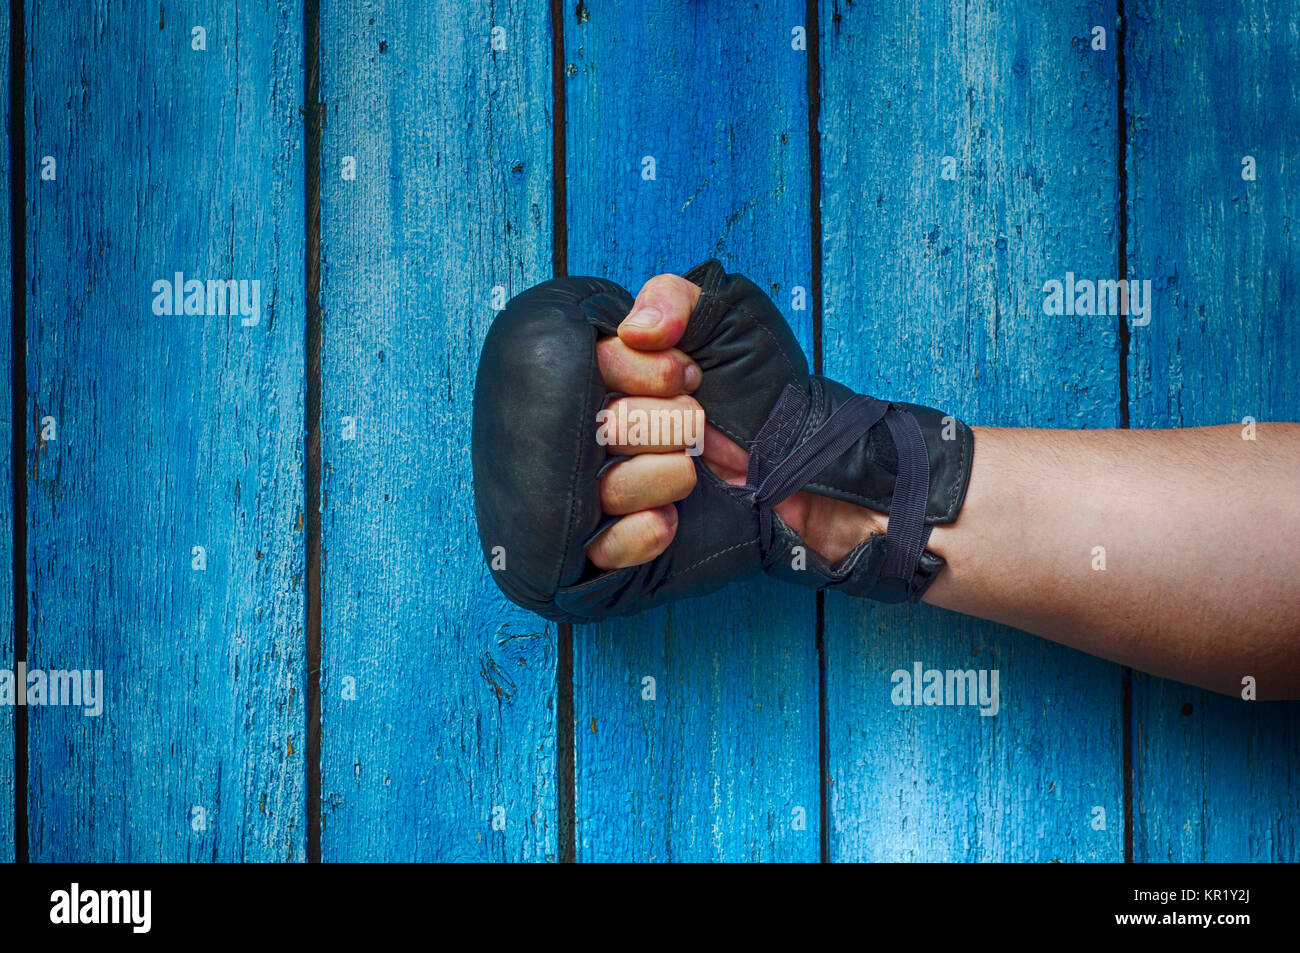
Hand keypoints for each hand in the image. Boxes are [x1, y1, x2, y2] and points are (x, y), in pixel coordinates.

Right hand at [589, 273, 883, 569]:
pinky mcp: (621, 547)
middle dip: (659, 425)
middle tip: (698, 427)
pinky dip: (636, 534)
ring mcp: (605, 493)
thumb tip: (635, 328)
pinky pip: (598, 550)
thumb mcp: (730, 321)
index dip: (637, 373)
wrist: (806, 468)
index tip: (687, 378)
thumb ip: (677, 298)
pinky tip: (671, 520)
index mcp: (609, 378)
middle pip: (589, 429)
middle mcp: (597, 434)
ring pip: (594, 489)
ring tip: (693, 474)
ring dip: (656, 477)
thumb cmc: (766, 393)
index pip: (582, 367)